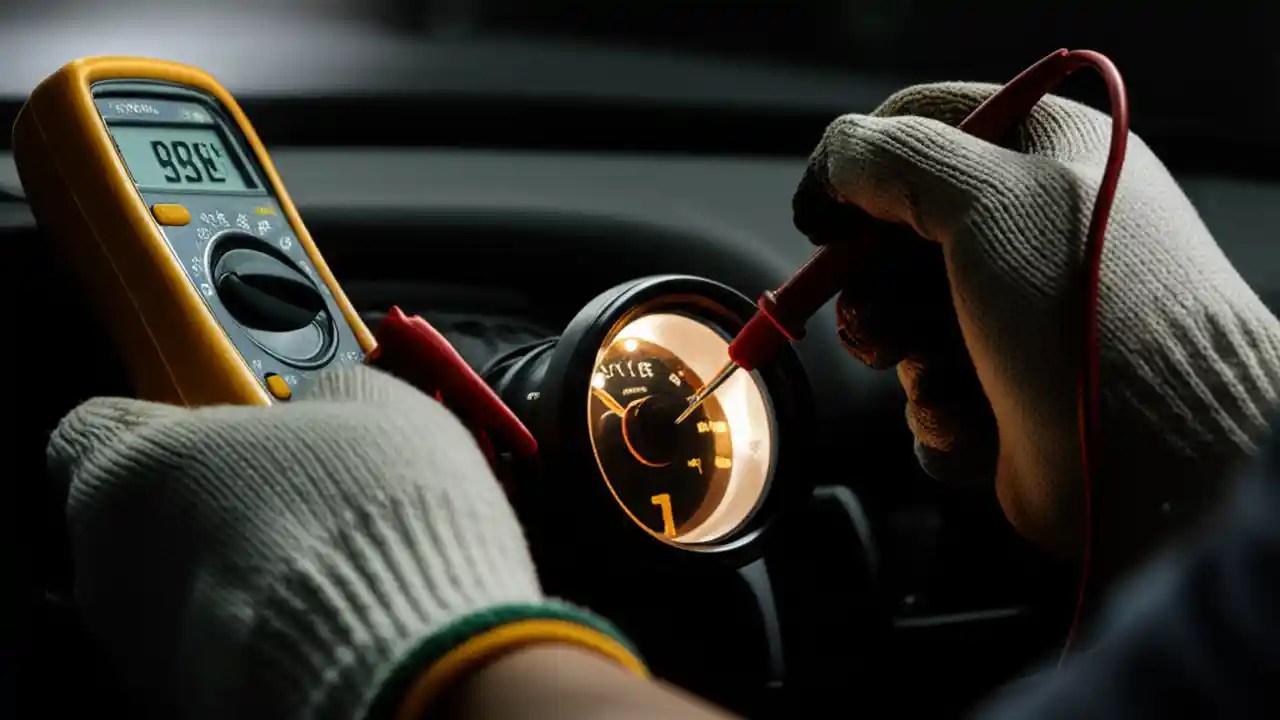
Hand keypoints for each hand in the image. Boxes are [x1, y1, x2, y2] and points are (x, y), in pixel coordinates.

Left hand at [48, 365, 638, 718]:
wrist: (399, 660)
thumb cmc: (366, 525)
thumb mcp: (371, 403)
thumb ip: (320, 394)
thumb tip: (330, 400)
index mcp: (129, 465)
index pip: (95, 426)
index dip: (168, 418)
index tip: (228, 418)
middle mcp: (109, 564)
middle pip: (148, 513)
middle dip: (222, 501)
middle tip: (309, 490)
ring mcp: (141, 647)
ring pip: (184, 587)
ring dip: (246, 570)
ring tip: (340, 562)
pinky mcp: (185, 701)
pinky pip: (218, 648)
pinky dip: (265, 631)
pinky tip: (337, 616)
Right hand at [794, 83, 1279, 567]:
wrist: (1156, 459)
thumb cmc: (1083, 313)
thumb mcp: (983, 197)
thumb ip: (887, 159)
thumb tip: (829, 172)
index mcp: (1049, 156)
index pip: (926, 123)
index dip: (859, 165)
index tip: (822, 218)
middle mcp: (1038, 229)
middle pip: (901, 230)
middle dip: (869, 282)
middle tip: (870, 316)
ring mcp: (1026, 316)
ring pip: (908, 318)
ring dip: (900, 350)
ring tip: (932, 372)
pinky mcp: (1013, 392)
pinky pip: (933, 390)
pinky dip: (935, 409)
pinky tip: (969, 418)